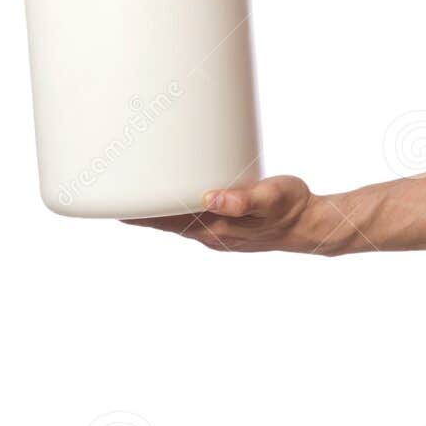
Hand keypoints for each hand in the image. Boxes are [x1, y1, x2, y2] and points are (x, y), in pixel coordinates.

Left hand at [123, 175, 347, 254]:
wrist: (311, 226)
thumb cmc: (292, 208)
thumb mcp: (272, 197)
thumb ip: (243, 199)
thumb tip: (211, 198)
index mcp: (216, 229)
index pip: (167, 222)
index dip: (140, 215)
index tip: (114, 204)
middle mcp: (212, 235)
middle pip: (166, 224)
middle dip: (142, 212)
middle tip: (115, 191)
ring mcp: (219, 234)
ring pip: (178, 223)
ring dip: (158, 212)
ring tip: (137, 195)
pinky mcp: (227, 227)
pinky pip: (193, 220)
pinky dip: (177, 211)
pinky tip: (176, 200)